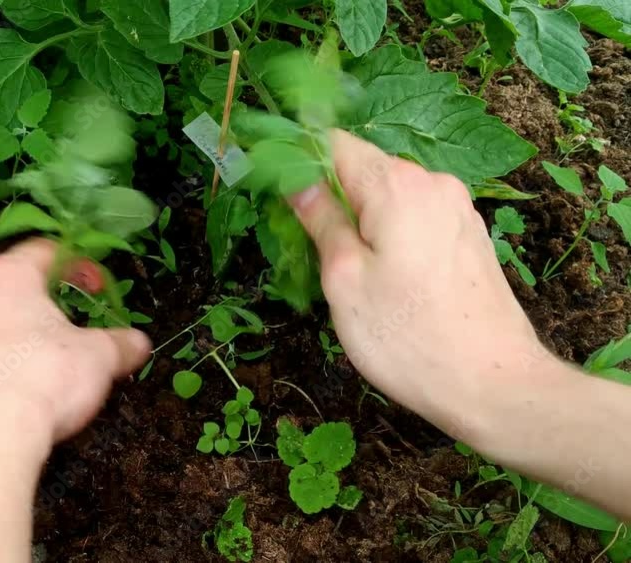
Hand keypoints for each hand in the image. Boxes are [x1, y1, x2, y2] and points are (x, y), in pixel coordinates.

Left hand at [0, 238, 151, 444]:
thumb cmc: (42, 379)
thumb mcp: (99, 358)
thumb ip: (120, 344)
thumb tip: (138, 343)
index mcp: (7, 276)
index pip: (45, 252)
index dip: (77, 265)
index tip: (95, 286)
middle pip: (13, 289)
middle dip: (44, 307)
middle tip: (73, 329)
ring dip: (18, 339)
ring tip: (49, 367)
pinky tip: (21, 395)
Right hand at [289, 131, 548, 436]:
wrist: (493, 384)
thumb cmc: (407, 337)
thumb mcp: (344, 279)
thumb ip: (320, 221)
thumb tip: (297, 182)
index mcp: (397, 185)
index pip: (334, 143)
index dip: (298, 160)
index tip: (274, 191)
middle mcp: (433, 183)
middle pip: (364, 169)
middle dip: (330, 196)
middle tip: (304, 245)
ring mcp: (457, 208)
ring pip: (390, 196)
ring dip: (360, 219)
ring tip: (344, 270)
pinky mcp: (469, 235)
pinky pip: (415, 217)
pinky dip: (389, 233)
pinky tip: (384, 276)